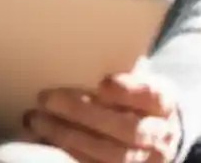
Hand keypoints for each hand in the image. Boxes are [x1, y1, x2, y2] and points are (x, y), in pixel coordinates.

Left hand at [25, 62, 181, 162]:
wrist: (157, 134)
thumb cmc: (134, 97)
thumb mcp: (136, 79)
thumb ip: (118, 69)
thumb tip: (78, 49)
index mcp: (163, 103)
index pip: (152, 96)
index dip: (127, 91)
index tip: (102, 81)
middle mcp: (159, 134)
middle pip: (126, 128)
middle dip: (83, 113)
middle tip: (47, 98)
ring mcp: (145, 160)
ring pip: (110, 154)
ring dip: (68, 136)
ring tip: (37, 119)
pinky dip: (68, 154)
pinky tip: (44, 139)